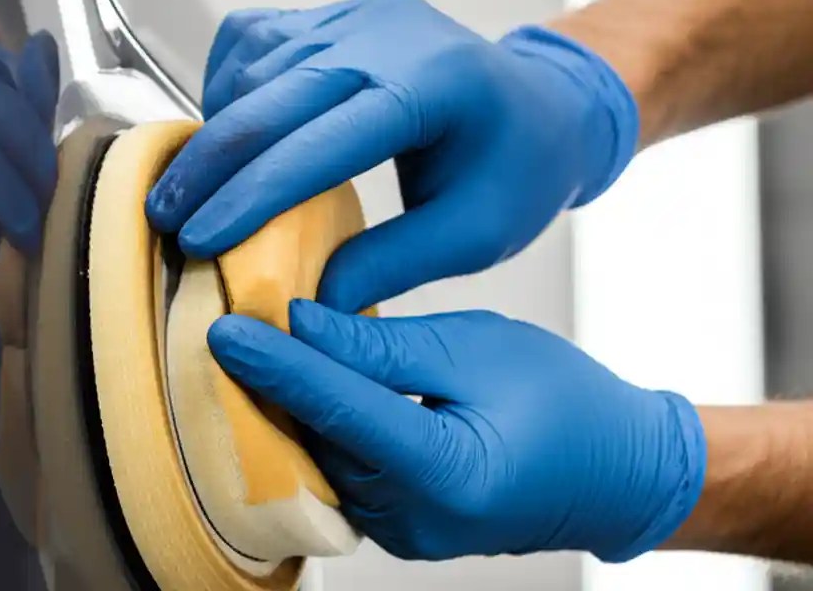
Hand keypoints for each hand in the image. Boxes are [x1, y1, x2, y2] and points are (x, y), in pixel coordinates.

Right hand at [146, 0, 637, 311]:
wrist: (546, 99)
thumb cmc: (520, 170)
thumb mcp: (476, 234)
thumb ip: (391, 266)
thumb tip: (305, 307)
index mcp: (432, 87)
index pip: (320, 142)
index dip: (252, 195)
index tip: (200, 240)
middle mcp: (386, 35)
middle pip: (269, 96)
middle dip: (208, 163)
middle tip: (162, 218)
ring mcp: (357, 16)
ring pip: (254, 66)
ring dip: (216, 129)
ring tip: (191, 191)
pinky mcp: (336, 15)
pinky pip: (256, 39)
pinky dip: (229, 86)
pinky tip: (226, 131)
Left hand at [208, 301, 704, 561]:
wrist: (617, 473)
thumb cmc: (568, 403)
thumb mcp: (479, 350)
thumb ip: (385, 347)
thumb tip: (304, 325)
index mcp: (445, 474)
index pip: (338, 411)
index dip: (275, 367)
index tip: (222, 332)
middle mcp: (412, 518)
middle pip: (319, 435)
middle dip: (275, 376)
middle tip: (236, 310)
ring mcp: (401, 530)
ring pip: (322, 452)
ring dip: (295, 398)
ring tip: (268, 336)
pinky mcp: (395, 523)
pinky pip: (340, 466)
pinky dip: (323, 422)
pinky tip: (309, 377)